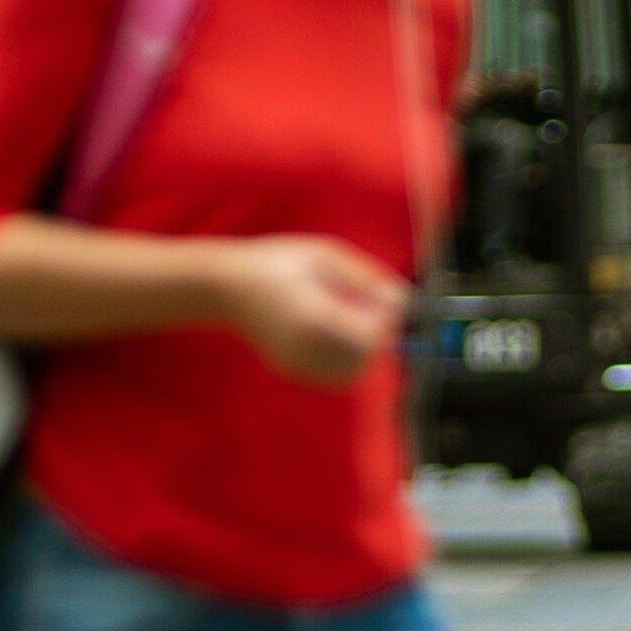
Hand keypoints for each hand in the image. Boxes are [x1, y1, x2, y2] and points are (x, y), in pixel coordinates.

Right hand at [215, 236, 406, 386]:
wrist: (227, 287)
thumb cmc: (278, 262)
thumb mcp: (324, 255)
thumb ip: (365, 277)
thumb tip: (403, 301)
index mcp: (314, 315)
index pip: (370, 336)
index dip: (384, 320)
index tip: (379, 299)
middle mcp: (305, 346)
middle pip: (365, 359)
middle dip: (375, 336)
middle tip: (362, 308)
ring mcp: (298, 363)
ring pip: (352, 372)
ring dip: (362, 349)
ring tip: (344, 318)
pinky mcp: (294, 371)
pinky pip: (334, 375)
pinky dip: (344, 358)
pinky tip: (329, 331)